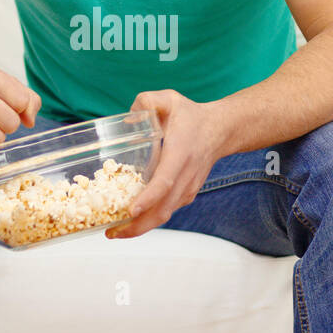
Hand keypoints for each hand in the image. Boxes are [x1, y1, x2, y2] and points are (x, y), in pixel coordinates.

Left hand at [106, 90, 226, 238]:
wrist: (220, 130)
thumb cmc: (192, 116)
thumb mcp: (170, 99)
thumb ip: (148, 101)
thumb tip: (129, 116)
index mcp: (180, 153)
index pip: (165, 181)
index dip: (148, 198)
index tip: (131, 210)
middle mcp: (186, 176)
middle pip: (163, 209)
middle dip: (137, 226)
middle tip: (111, 232)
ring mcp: (187, 188)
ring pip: (165, 215)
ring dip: (140, 227)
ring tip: (114, 232)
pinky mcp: (186, 194)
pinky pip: (167, 211)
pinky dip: (149, 220)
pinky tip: (130, 221)